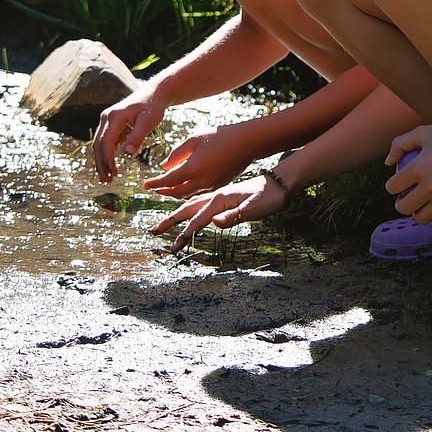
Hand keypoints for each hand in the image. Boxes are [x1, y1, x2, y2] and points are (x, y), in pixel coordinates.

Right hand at [92, 87, 168, 181]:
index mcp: (114, 116)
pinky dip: (106, 154)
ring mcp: (107, 120)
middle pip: (98, 144)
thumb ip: (137, 136)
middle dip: (101, 163)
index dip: (108, 159)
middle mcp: (106, 117)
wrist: (153, 94)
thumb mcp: (148, 122)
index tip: (114, 172)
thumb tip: (127, 153)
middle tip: (107, 181)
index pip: (106, 141)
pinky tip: (111, 167)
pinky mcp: (111, 124)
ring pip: (99, 144)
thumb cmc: (153, 107)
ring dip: (102, 161)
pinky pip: (105, 142)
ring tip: (107, 178)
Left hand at [141, 124, 253, 198]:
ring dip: (175, 192)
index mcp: (193, 169)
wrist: (247, 141)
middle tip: (153, 188)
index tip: (145, 184)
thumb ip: (176, 154)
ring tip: (167, 187)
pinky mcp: (219, 185)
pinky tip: (185, 185)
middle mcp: (201, 182)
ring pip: (187, 194)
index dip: (155, 183)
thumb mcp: (193, 139)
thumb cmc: (220, 136)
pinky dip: (187, 191)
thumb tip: (164, 166)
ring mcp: (211, 185)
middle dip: (163, 191)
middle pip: (176, 192)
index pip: (167, 181)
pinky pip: (198, 192)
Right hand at [150, 175, 286, 252]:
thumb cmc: (268, 198)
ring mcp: (218, 196)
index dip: (186, 233)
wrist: (278, 184)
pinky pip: (199, 205)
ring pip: (191, 206)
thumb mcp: (254, 208)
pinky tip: (185, 214)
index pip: (199, 219)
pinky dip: (188, 210)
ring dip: (176, 215)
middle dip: (170, 221)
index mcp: (221, 199)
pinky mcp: (222, 199)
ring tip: (163, 225)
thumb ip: (234, 216)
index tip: (174, 247)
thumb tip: (214, 222)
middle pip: (188, 209)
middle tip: (153, 231)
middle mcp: (216, 196)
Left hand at [384, 123, 431, 224]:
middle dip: (400, 203)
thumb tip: (389, 163)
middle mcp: (430, 187)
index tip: (397, 182)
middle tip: (405, 196)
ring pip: (422, 218)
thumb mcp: (423, 133)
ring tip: (420, 203)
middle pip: (403, 208)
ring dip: (417, 212)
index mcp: (418, 169)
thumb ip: (399, 144)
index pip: (392, 187)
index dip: (391, 185)